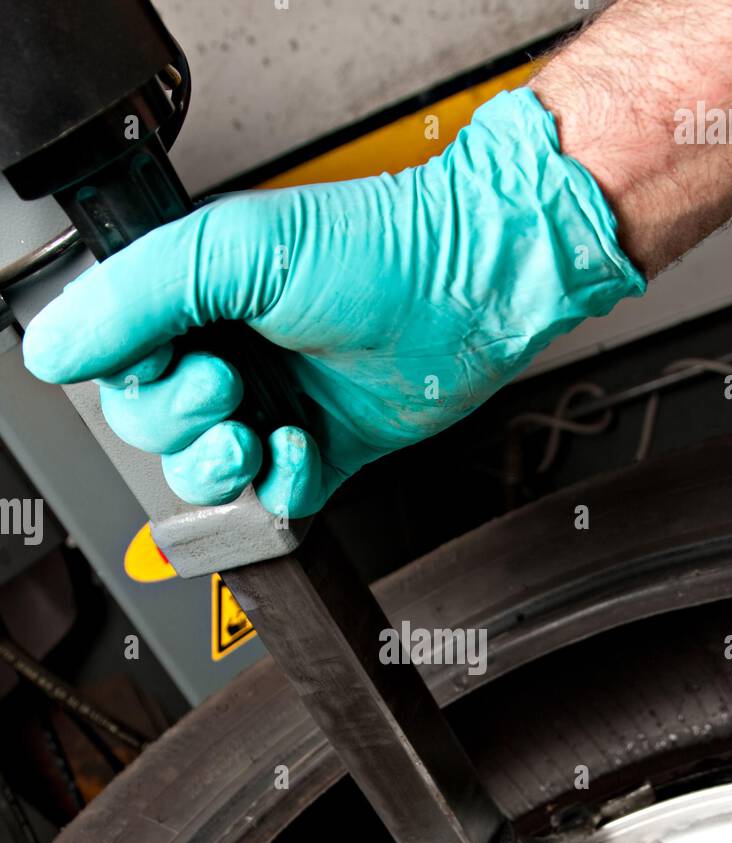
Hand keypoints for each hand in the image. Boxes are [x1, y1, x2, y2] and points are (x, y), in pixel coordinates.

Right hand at [23, 88, 643, 515]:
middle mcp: (226, 353)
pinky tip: (304, 447)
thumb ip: (135, 298)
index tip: (178, 363)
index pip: (117, 367)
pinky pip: (270, 500)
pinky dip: (281, 487)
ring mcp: (270, 407)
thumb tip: (58, 345)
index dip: (136, 383)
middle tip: (229, 390)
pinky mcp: (316, 454)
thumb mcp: (233, 252)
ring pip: (202, 475)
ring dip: (222, 466)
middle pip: (151, 429)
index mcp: (193, 299)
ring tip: (257, 434)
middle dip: (182, 424)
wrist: (472, 294)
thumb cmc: (378, 252)